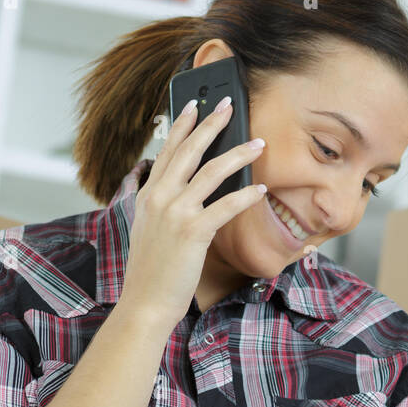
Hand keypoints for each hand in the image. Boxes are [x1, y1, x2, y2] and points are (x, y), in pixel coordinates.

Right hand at [119, 97, 267, 324]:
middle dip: (212, 124)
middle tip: (230, 104)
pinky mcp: (193, 232)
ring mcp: (175, 213)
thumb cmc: (152, 272)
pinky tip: (262, 190)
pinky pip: (226, 206)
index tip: (195, 104)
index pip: (167, 150)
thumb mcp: (148, 231)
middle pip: (190, 150)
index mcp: (148, 195)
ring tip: (258, 143)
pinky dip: (246, 195)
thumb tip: (182, 191)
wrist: (145, 303)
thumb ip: (161, 207)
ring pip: (211, 172)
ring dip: (238, 154)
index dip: (182, 125)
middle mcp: (159, 198)